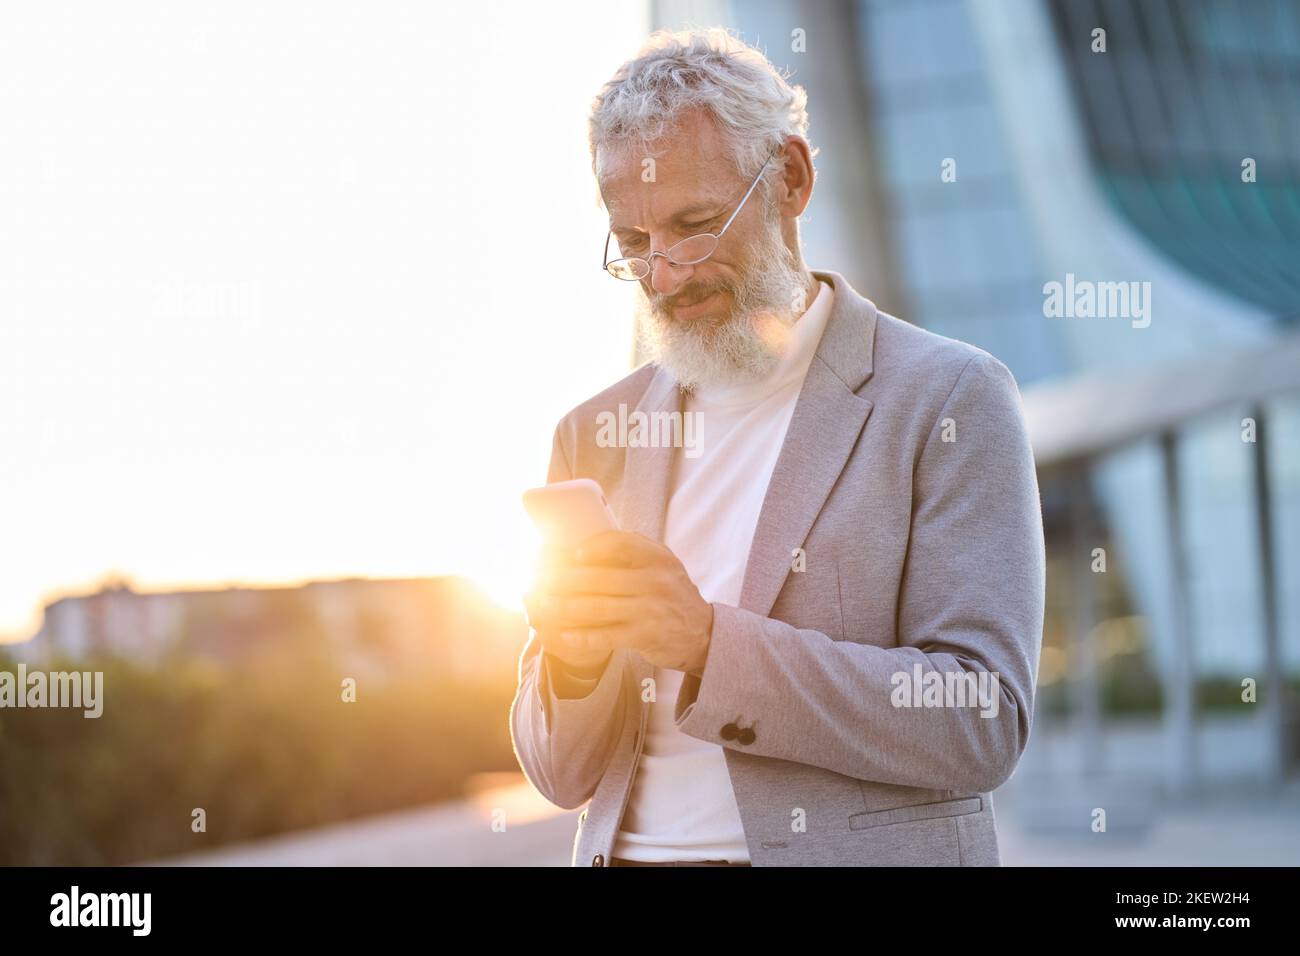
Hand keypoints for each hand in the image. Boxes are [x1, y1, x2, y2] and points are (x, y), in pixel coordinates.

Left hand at [523, 530, 713, 674]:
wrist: (702, 633)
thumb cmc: (672, 594)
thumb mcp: (663, 566)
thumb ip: (636, 552)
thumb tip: (587, 542)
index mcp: (658, 558)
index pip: (620, 543)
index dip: (592, 547)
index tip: (573, 553)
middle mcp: (655, 581)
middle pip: (598, 577)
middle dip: (563, 579)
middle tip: (540, 579)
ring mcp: (649, 609)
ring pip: (596, 606)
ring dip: (563, 607)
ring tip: (542, 605)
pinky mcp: (643, 635)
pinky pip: (604, 634)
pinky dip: (581, 635)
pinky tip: (564, 634)